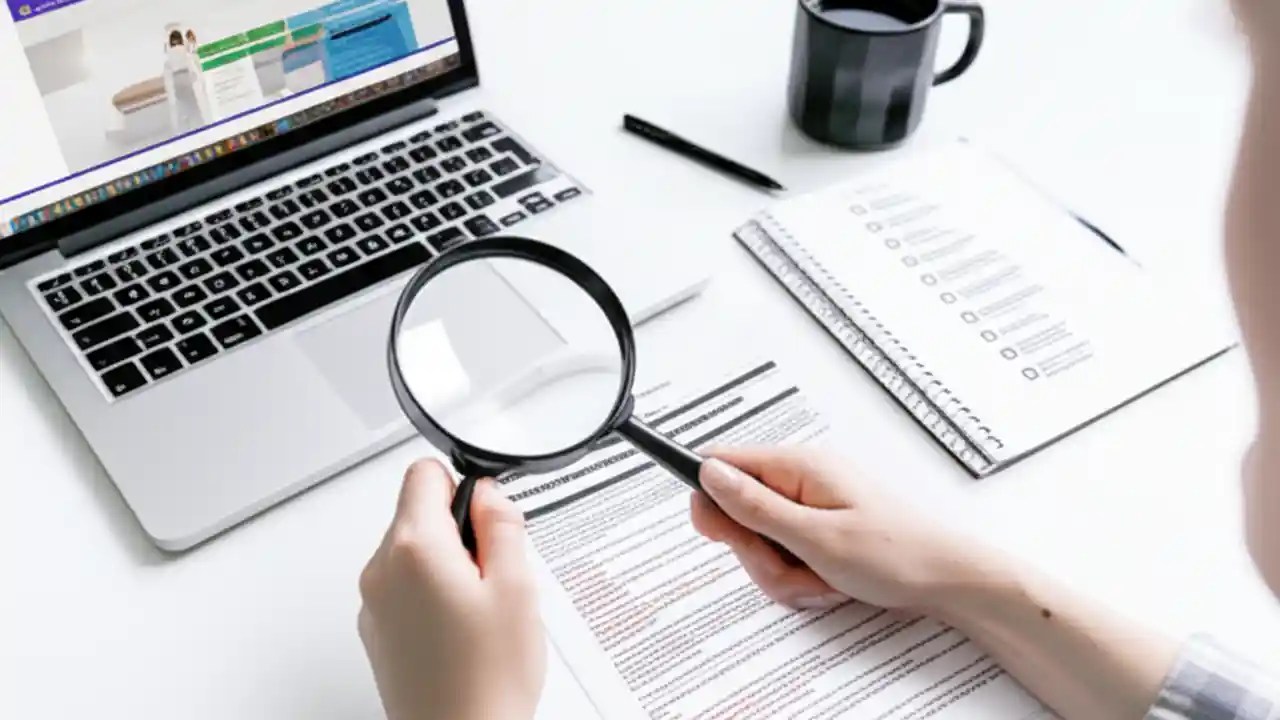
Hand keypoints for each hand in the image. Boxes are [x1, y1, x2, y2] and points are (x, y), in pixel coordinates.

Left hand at [359, 460, 544, 719]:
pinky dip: (431, 594)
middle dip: (459, 530)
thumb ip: (502, 525)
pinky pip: (404, 588)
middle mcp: (382, 570)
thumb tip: (489, 494)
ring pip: (412, 551)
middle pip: (417, 512)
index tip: (485, 515)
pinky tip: (462, 631)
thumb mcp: (518, 588)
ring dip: (446, 564)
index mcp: (416, 548)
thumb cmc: (487, 680)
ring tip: (480, 610)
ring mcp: (374, 603)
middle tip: (494, 574)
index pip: (424, 472)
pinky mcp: (377, 630)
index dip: (463, 484)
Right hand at [690, 446, 990, 612]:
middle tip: (793, 570)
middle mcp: (802, 480)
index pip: (723, 464)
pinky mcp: (821, 529)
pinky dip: (803, 577)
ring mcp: (812, 506)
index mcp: (799, 467)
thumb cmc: (898, 554)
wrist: (951, 579)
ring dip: (785, 572)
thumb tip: (710, 474)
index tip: (718, 535)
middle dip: (759, 555)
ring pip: (762, 543)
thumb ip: (756, 507)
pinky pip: (788, 556)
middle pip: (739, 514)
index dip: (711, 501)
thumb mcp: (815, 538)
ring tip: (823, 581)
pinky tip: (831, 585)